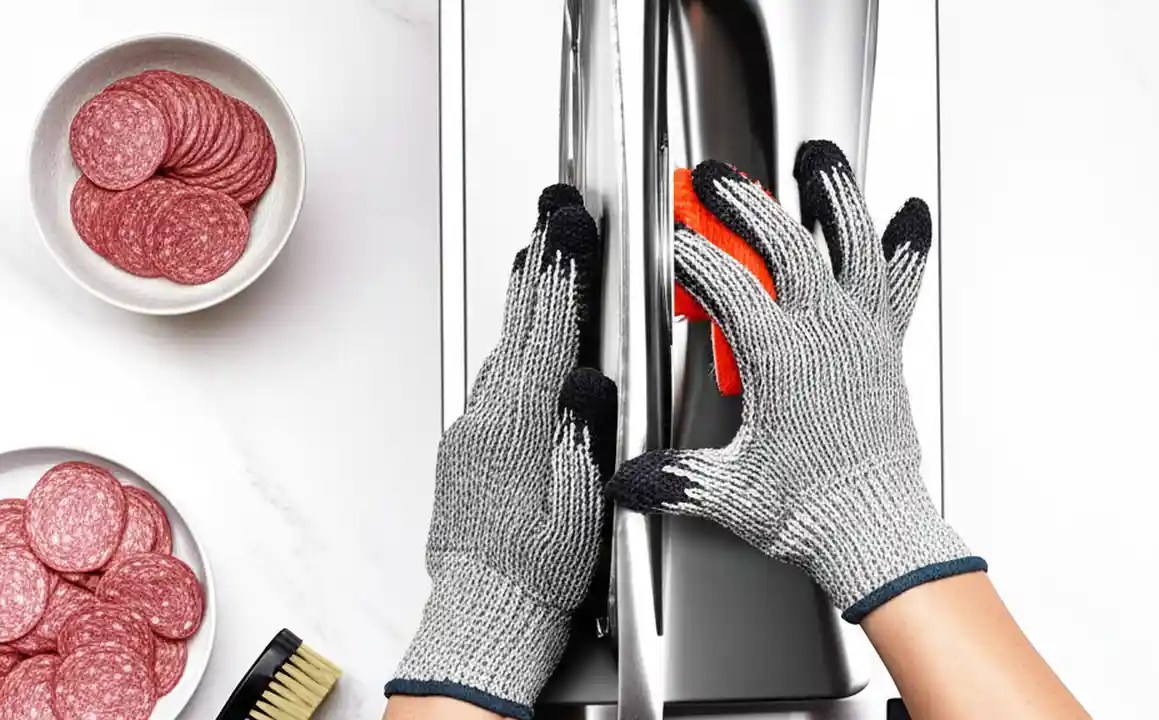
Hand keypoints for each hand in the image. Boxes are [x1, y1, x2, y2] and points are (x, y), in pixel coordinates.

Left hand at [387, 185, 615, 719]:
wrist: (484, 613)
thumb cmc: (535, 573)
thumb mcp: (579, 510)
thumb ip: (581, 440)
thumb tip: (588, 383)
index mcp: (516, 430)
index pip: (546, 334)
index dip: (562, 276)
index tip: (569, 230)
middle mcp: (483, 421)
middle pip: (516, 328)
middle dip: (537, 269)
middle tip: (548, 221)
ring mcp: (468, 432)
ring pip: (503, 354)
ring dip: (525, 308)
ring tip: (542, 263)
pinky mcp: (463, 448)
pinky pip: (493, 384)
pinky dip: (514, 351)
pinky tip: (526, 342)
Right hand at [605, 141, 983, 621]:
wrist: (875, 530)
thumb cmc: (810, 511)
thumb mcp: (727, 492)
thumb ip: (673, 477)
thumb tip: (630, 480)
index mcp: (778, 357)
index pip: (724, 283)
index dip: (692, 255)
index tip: (672, 240)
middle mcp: (824, 334)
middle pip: (784, 243)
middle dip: (746, 203)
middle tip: (719, 179)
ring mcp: (861, 334)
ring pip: (852, 244)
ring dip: (832, 196)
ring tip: (817, 159)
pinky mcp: (884, 346)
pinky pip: (897, 282)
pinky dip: (903, 244)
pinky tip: (909, 213)